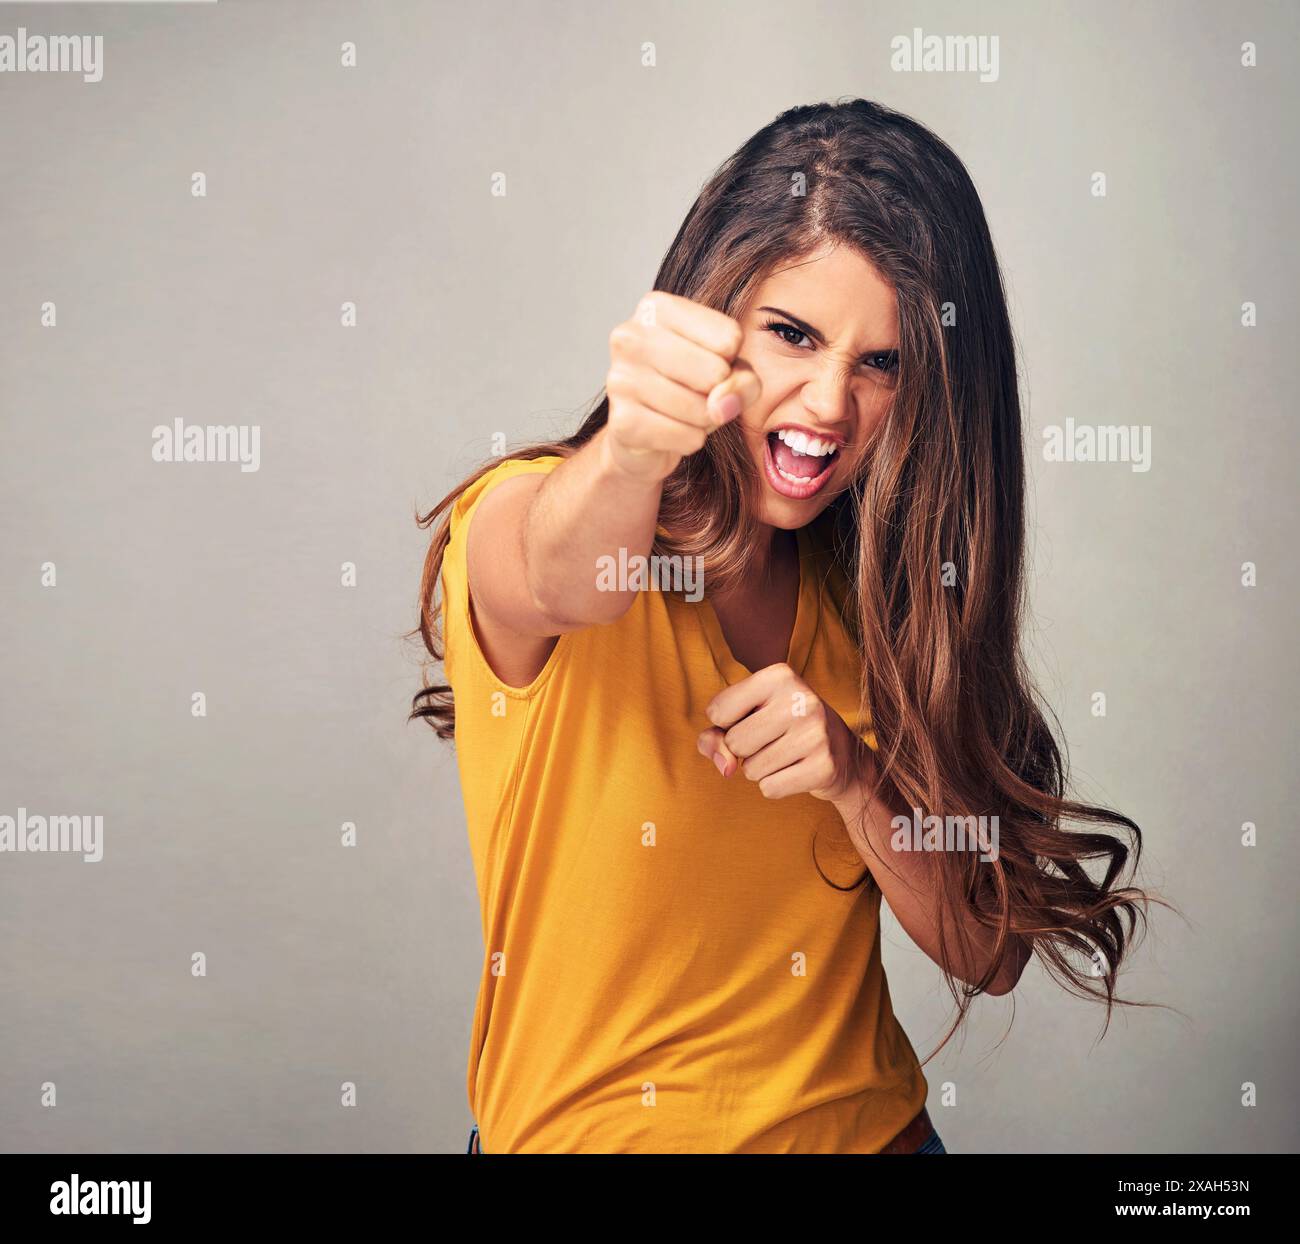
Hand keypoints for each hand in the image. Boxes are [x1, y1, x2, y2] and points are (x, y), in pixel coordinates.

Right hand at [604, 291, 761, 481]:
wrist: (642, 430)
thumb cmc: (688, 386)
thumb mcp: (728, 369)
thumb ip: (744, 379)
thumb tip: (721, 406)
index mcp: (656, 308)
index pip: (730, 337)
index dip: (730, 361)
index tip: (705, 362)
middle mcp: (630, 336)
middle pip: (716, 372)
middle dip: (718, 394)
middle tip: (695, 393)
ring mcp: (620, 379)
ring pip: (702, 409)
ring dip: (705, 420)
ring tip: (682, 412)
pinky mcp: (621, 422)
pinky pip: (686, 437)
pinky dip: (689, 440)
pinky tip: (670, 430)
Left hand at [696, 662, 870, 803]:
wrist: (843, 754)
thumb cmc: (780, 729)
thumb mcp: (744, 718)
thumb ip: (714, 737)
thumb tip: (725, 768)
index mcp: (779, 675)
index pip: (718, 711)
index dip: (726, 724)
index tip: (752, 718)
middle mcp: (802, 698)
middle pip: (735, 742)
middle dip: (743, 750)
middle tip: (772, 740)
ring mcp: (816, 732)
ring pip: (751, 769)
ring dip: (760, 769)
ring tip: (785, 754)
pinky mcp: (824, 766)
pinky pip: (770, 788)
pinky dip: (775, 785)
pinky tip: (796, 770)